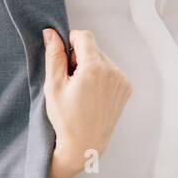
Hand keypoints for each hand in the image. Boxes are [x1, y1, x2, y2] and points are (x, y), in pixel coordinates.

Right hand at [41, 28, 131, 177]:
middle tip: (69, 78)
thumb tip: (51, 33)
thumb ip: (54, 56)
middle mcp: (113, 71)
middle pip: (94, 48)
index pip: (84, 36)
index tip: (62, 56)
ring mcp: (122, 80)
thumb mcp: (53, 86)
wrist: (85, 144)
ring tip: (80, 89)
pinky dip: (100, 76)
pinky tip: (91, 94)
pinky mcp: (126, 88)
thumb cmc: (65, 118)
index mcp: (95, 68)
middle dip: (79, 56)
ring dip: (90, 66)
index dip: (70, 41)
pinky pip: (111, 71)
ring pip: (102, 59)